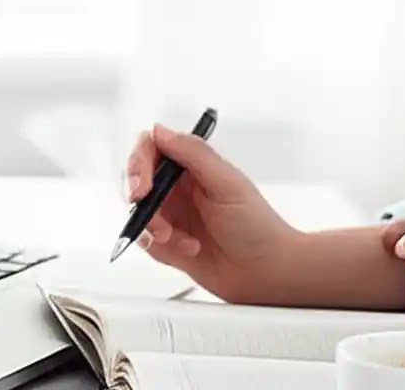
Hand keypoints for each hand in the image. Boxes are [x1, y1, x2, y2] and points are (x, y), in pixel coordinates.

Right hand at [124, 124, 298, 303]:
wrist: (267, 273)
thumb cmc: (258, 227)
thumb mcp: (228, 184)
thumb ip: (195, 154)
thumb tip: (162, 131)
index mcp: (194, 166)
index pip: (152, 149)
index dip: (139, 164)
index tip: (142, 186)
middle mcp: (180, 188)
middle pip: (138, 180)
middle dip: (139, 198)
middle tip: (150, 212)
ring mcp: (174, 216)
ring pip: (140, 213)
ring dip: (154, 227)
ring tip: (176, 238)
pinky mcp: (170, 244)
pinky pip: (148, 242)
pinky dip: (162, 248)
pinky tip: (189, 249)